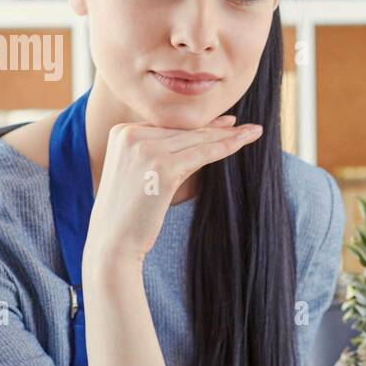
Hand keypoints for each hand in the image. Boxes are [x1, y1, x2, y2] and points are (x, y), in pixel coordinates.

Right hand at [84, 114, 261, 268]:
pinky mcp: (161, 166)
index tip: (225, 122)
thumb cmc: (130, 215)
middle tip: (245, 126)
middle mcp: (130, 134)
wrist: (113, 242)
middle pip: (185, 130)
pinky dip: (225, 148)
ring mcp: (144, 148)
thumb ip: (161, 153)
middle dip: (218, 128)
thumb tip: (199, 140)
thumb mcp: (141, 174)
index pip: (170, 126)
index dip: (200, 124)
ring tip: (253, 132)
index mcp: (122, 132)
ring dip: (228, 136)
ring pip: (197, 139)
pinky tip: (243, 143)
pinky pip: (202, 154)